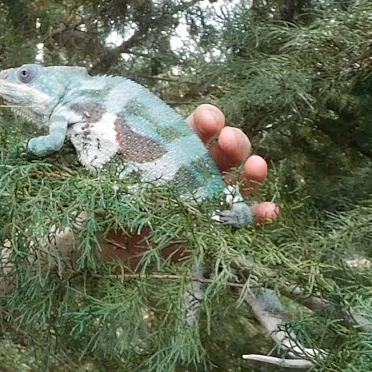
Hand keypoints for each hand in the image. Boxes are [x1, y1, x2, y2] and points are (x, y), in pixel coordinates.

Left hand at [79, 105, 278, 267]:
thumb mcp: (106, 183)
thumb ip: (119, 171)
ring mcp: (205, 199)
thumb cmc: (101, 209)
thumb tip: (123, 147)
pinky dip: (258, 214)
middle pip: (221, 151)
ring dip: (252, 171)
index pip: (192, 129)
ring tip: (257, 167)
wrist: (101, 251)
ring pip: (238, 180)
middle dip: (231, 141)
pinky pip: (240, 220)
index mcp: (167, 151)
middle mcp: (191, 171)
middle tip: (229, 140)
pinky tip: (270, 210)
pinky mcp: (212, 228)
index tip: (209, 119)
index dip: (204, 120)